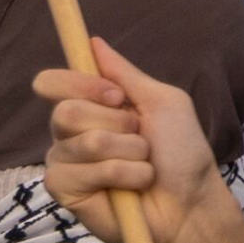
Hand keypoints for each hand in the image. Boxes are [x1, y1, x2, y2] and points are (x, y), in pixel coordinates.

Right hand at [39, 36, 243, 242]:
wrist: (190, 201)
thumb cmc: (182, 152)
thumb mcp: (163, 102)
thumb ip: (126, 74)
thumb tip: (93, 41)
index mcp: (92, 106)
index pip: (53, 83)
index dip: (80, 84)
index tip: (117, 96)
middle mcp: (71, 132)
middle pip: (66, 111)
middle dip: (118, 123)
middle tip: (141, 137)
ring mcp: (65, 162)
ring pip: (85, 142)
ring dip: (129, 152)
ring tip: (143, 165)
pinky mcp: (64, 191)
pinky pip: (86, 171)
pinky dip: (123, 174)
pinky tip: (131, 186)